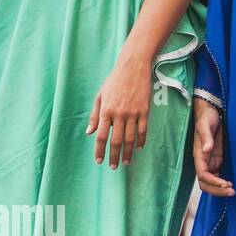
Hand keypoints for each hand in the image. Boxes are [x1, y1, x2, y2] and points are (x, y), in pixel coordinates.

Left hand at [87, 52, 153, 169]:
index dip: (100, 150)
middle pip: (116, 141)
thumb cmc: (114, 81)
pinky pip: (143, 130)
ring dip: (128, 152)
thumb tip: (90, 132)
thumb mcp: (100, 96)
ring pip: (130, 138)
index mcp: (106, 111)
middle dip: (114, 156)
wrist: (133, 68)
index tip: (99, 161)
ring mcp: (133, 113)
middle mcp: (119, 114)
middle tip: (113, 167)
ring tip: (127, 161)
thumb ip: (95, 115)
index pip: (101, 136)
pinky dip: (141, 140)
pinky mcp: (144, 111)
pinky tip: (139, 148)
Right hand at [193, 97, 232, 196]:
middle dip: (217, 190)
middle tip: (232, 191)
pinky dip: (223, 183)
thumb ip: (206, 137)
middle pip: (206, 183)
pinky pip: (218, 175)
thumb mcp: (206, 124)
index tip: (225, 184)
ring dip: (220, 189)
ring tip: (233, 190)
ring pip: (211, 182)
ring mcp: (210, 161)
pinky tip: (232, 184)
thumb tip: (207, 149)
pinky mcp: (216, 159)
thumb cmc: (207, 117)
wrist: (211, 111)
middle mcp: (203, 161)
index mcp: (198, 155)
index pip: (203, 175)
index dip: (213, 182)